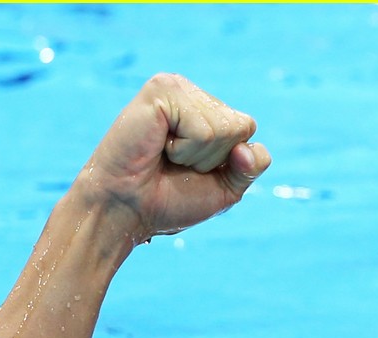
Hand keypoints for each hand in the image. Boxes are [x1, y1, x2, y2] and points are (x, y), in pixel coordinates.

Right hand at [72, 73, 271, 244]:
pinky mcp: (161, 90)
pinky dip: (183, 150)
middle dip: (212, 158)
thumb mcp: (225, 189)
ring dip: (196, 156)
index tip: (191, 169)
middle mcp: (192, 94)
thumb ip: (250, 168)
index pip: (247, 127)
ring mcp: (176, 88)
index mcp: (207, 110)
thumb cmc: (169, 199)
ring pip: (224, 129)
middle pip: (240, 126)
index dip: (227, 161)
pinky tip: (158, 146)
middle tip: (175, 164)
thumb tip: (247, 147)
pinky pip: (202, 130)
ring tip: (165, 155)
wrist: (127, 210)